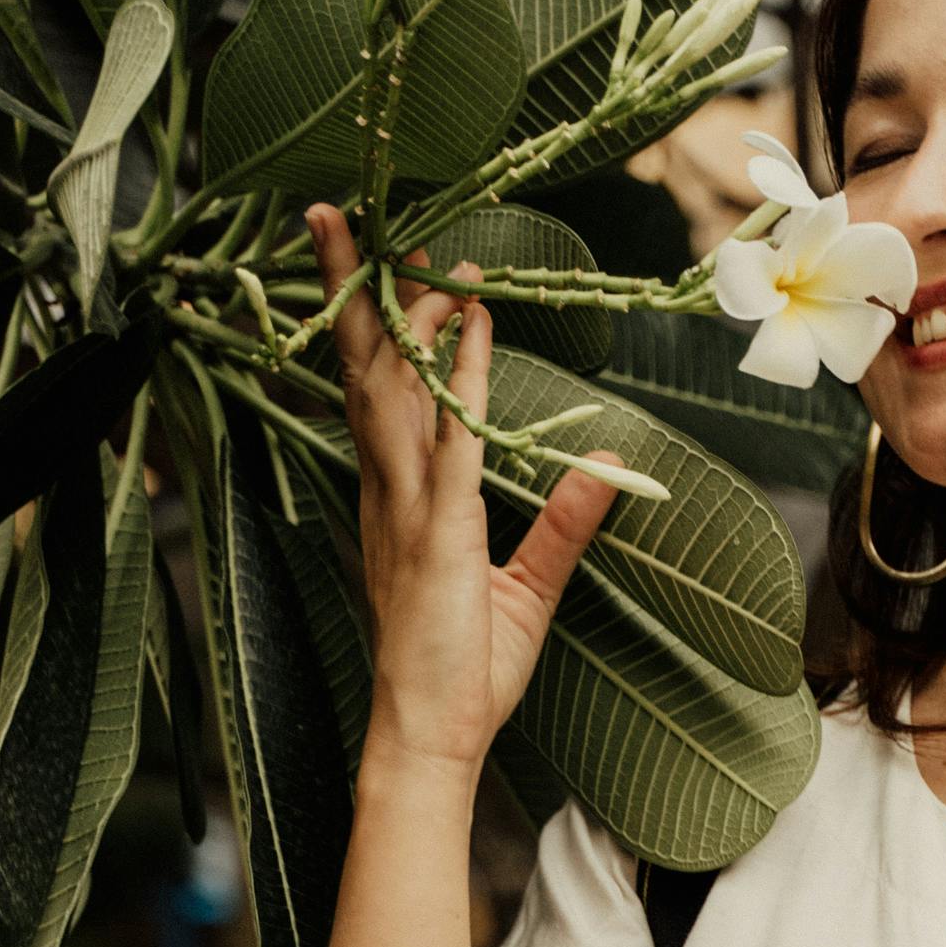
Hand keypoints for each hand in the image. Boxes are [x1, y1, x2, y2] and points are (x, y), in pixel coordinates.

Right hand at [308, 202, 619, 778]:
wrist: (430, 735)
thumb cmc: (464, 674)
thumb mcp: (526, 588)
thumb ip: (564, 524)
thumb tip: (606, 471)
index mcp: (399, 503)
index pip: (384, 393)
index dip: (387, 324)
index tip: (398, 262)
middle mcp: (390, 492)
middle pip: (366, 368)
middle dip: (355, 288)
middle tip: (340, 211)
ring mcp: (408, 508)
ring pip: (392, 385)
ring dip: (398, 309)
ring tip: (399, 238)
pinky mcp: (440, 532)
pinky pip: (451, 438)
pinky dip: (461, 379)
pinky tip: (471, 327)